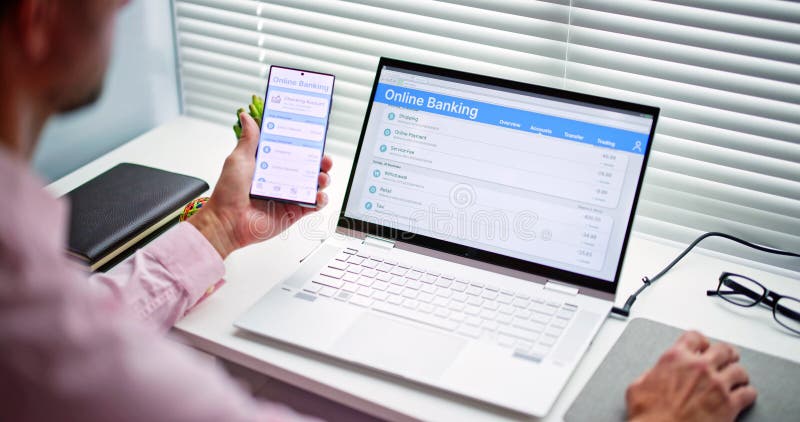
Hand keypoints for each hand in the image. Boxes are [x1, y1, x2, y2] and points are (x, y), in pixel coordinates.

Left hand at [189, 112, 332, 258]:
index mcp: (270, 164)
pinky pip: (314, 205)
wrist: (227, 221)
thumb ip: (249, 138)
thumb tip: (247, 116)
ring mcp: (289, 195)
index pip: (294, 150)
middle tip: (323, 158)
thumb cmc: (228, 193)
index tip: (314, 136)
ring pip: (315, 184)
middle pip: (309, 166)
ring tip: (321, 177)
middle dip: (321, 161)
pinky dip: (321, 200)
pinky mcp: (294, 212)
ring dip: (323, 178)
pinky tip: (319, 195)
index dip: (306, 144)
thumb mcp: (239, 159)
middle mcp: (282, 179)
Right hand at [626, 331, 756, 421]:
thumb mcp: (637, 386)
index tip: (703, 345)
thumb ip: (651, 374)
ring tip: (738, 377)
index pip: (694, 337)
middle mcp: (699, 367)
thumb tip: (654, 375)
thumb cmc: (649, 415)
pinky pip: (748, 393)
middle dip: (726, 353)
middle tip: (728, 356)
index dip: (700, 341)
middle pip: (723, 349)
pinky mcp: (729, 404)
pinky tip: (744, 395)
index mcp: (675, 358)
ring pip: (739, 370)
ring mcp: (717, 385)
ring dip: (738, 373)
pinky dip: (748, 393)